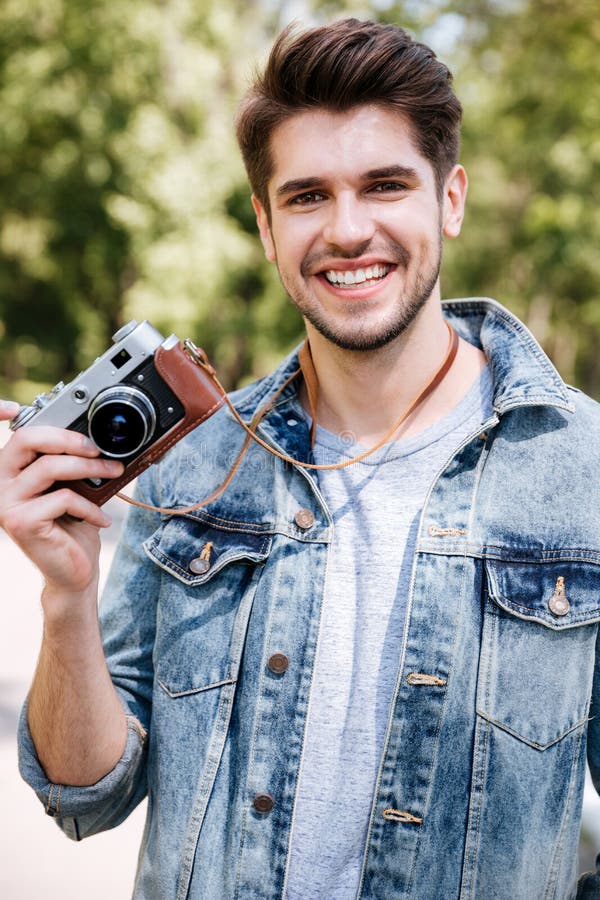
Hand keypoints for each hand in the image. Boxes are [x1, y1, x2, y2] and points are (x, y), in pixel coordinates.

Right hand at [0, 410, 123, 598]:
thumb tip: (101, 438)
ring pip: (50, 467)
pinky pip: (62, 499)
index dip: (9, 414)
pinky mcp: (21, 522)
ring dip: (91, 468)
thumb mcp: (74, 488)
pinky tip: (102, 518)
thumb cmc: (73, 528)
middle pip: (28, 440)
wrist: (73, 573)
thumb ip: (74, 464)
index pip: (16, 434)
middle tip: (98, 447)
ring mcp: (7, 503)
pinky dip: (90, 507)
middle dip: (69, 437)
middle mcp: (2, 484)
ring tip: (114, 472)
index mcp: (12, 471)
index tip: (17, 405)